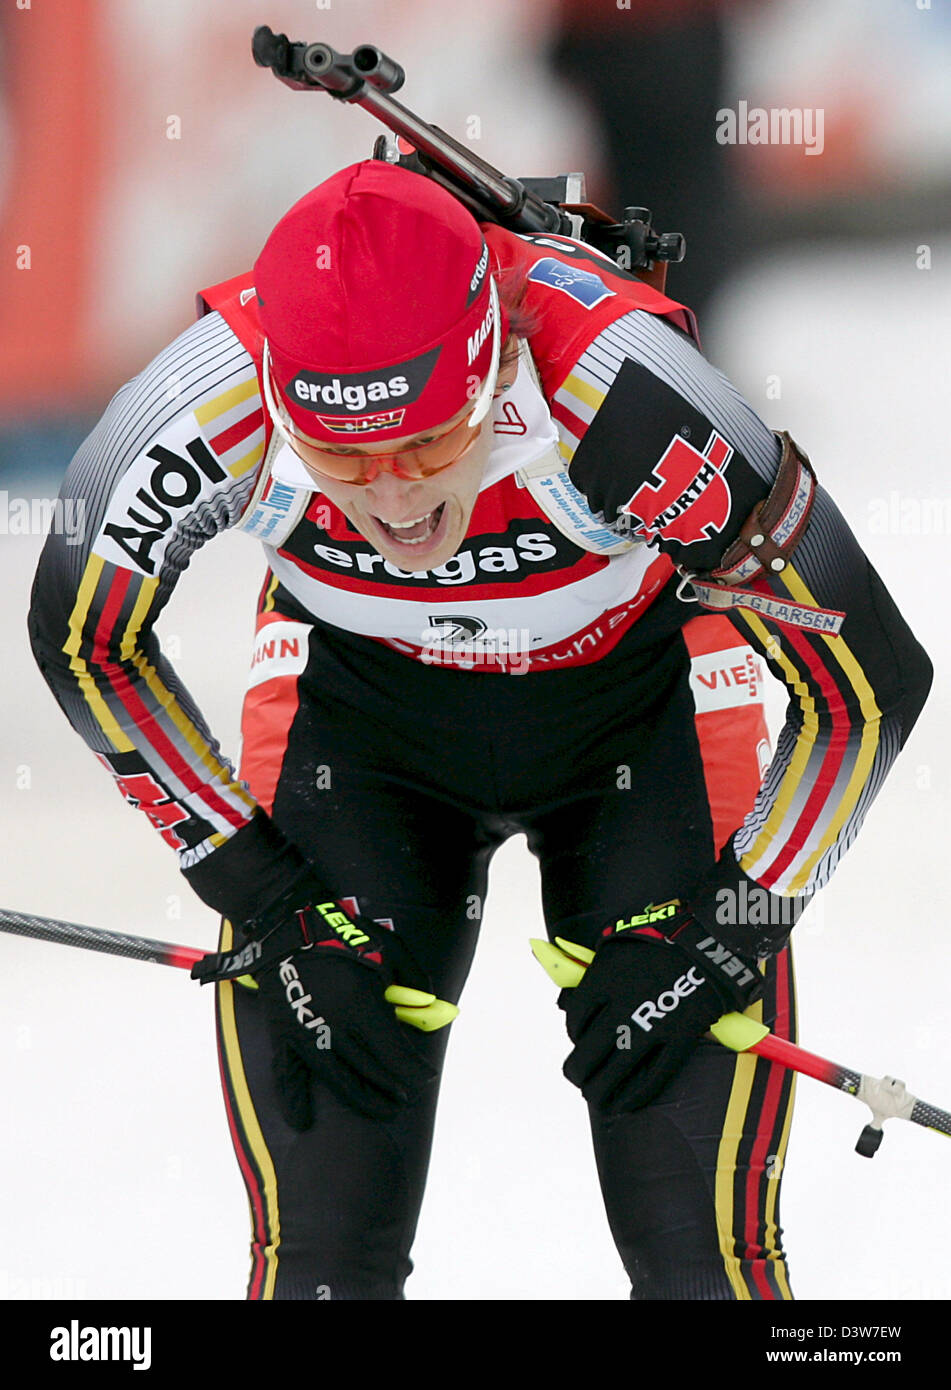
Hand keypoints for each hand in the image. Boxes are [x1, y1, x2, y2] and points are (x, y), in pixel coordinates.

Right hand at [193, 877, 456, 1126]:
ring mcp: (306, 1034)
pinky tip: (303, 1121)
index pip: (394, 1052)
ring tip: (382, 1110)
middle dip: (393, 1086)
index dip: (414, 1069)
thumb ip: (414, 978)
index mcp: (361, 1005)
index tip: (427, 1078)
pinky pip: (287, 1074)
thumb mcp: (390, 947)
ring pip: (337, 1079)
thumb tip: (428, 1006)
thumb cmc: (344, 934)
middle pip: (370, 1069)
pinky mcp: (283, 1034)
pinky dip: (293, 1099)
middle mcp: (335, 1026)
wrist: (290, 924)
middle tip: (406, 1097)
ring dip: (362, 1098)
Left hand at [535, 904, 762, 1113]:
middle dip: (578, 1070)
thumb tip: (569, 999)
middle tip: (577, 1076)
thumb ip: (590, 970)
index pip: (574, 1019)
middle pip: (587, 1051)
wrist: (706, 942)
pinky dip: (635, 1095)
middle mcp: (620, 1008)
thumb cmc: (657, 938)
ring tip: (594, 1094)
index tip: (578, 1039)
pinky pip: (652, 1077)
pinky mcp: (677, 1040)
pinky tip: (623, 1103)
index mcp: (601, 981)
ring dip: (598, 1089)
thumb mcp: (613, 942)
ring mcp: (649, 1027)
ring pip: (614, 1071)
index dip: (573, 1033)